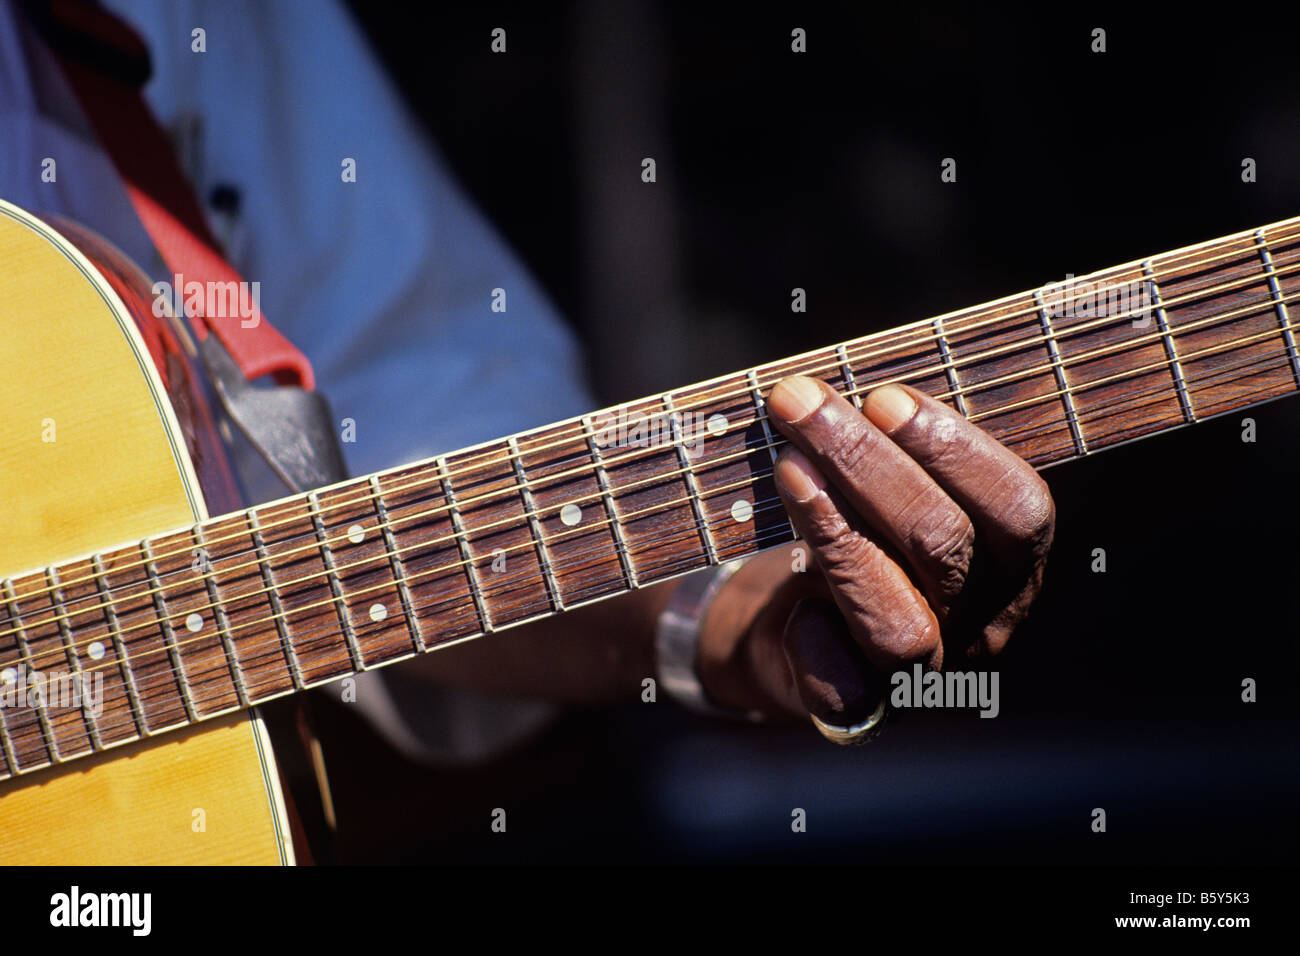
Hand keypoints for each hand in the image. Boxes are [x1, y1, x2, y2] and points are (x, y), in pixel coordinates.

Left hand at [696, 376, 1054, 730]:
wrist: (790, 629)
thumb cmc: (850, 532)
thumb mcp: (885, 484)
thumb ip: (893, 440)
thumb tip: (851, 375)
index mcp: (1010, 566)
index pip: (1019, 511)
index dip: (955, 450)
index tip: (883, 395)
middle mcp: (981, 627)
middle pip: (947, 549)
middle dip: (867, 464)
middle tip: (800, 402)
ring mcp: (921, 676)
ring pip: (898, 618)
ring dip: (833, 528)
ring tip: (784, 463)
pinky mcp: (857, 710)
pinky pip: (842, 683)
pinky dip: (812, 629)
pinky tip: (786, 582)